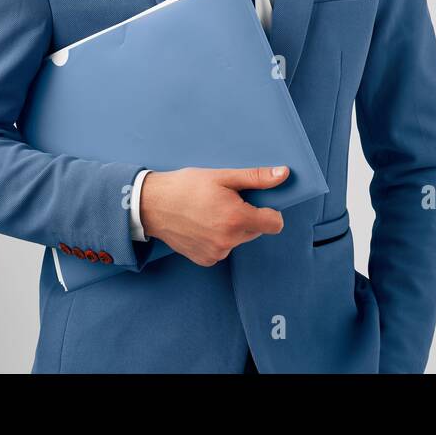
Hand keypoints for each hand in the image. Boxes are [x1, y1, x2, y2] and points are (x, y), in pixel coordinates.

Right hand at [139, 166, 288, 266]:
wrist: (152, 205)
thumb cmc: (186, 187)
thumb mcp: (223, 177)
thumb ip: (256, 178)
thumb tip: (283, 174)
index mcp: (236, 219)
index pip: (275, 224)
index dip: (271, 212)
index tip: (258, 202)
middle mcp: (228, 241)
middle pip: (257, 230)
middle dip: (249, 217)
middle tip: (227, 202)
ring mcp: (216, 253)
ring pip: (240, 239)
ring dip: (234, 228)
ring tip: (212, 212)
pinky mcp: (206, 260)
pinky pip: (224, 248)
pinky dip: (220, 238)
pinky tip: (203, 225)